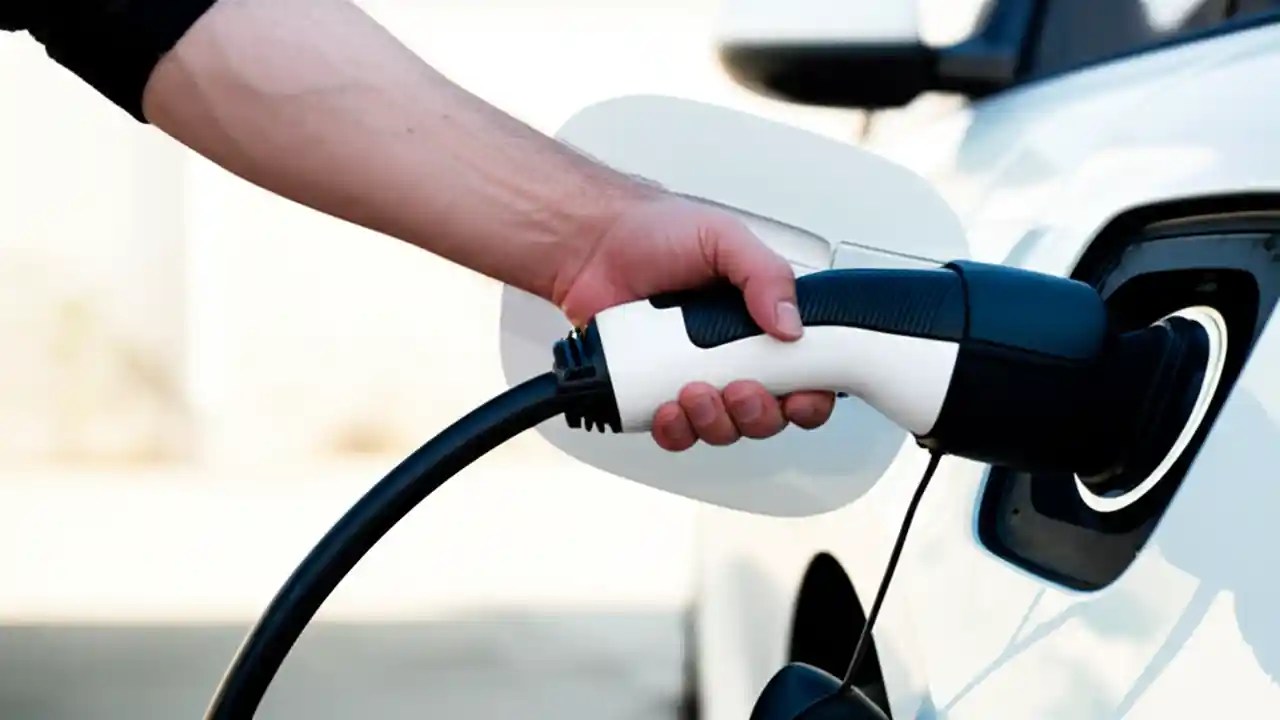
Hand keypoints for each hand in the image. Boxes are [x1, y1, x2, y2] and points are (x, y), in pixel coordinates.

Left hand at [554, 192, 836, 450]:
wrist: (591, 244)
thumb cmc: (654, 233)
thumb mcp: (723, 237)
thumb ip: (765, 274)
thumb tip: (789, 323)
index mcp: (760, 321)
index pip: (806, 375)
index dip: (809, 397)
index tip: (798, 396)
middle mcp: (732, 356)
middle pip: (768, 415)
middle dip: (759, 414)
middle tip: (738, 388)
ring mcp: (694, 377)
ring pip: (724, 429)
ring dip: (715, 422)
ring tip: (694, 390)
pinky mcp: (655, 394)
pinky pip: (676, 432)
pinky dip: (675, 429)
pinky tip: (667, 407)